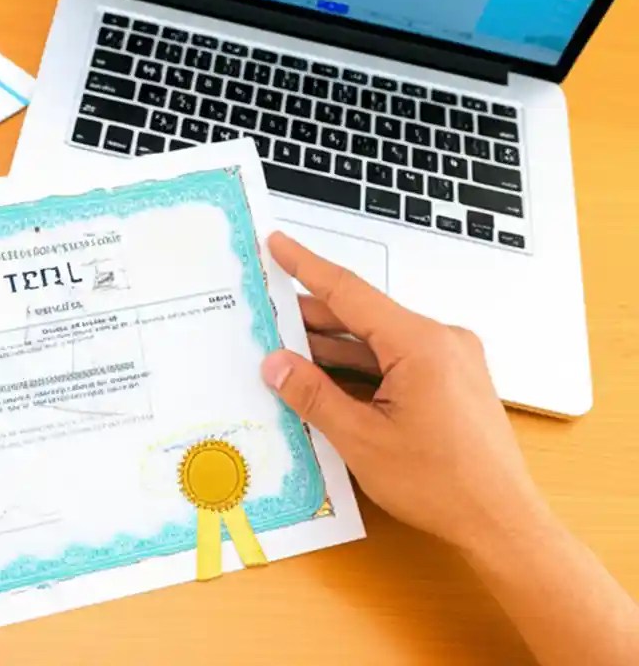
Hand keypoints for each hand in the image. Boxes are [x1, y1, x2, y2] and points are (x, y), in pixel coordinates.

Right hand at [259, 232, 549, 554]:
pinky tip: (324, 384)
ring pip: (376, 344)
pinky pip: (394, 363)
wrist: (501, 521)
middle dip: (309, 321)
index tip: (279, 244)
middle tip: (265, 319)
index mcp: (420, 344)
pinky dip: (359, 371)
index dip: (306, 267)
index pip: (350, 292)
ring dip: (332, 352)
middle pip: (361, 318)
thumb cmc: (444, 484)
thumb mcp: (361, 439)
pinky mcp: (450, 381)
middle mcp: (440, 341)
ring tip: (284, 358)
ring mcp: (449, 360)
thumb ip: (313, 395)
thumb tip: (277, 365)